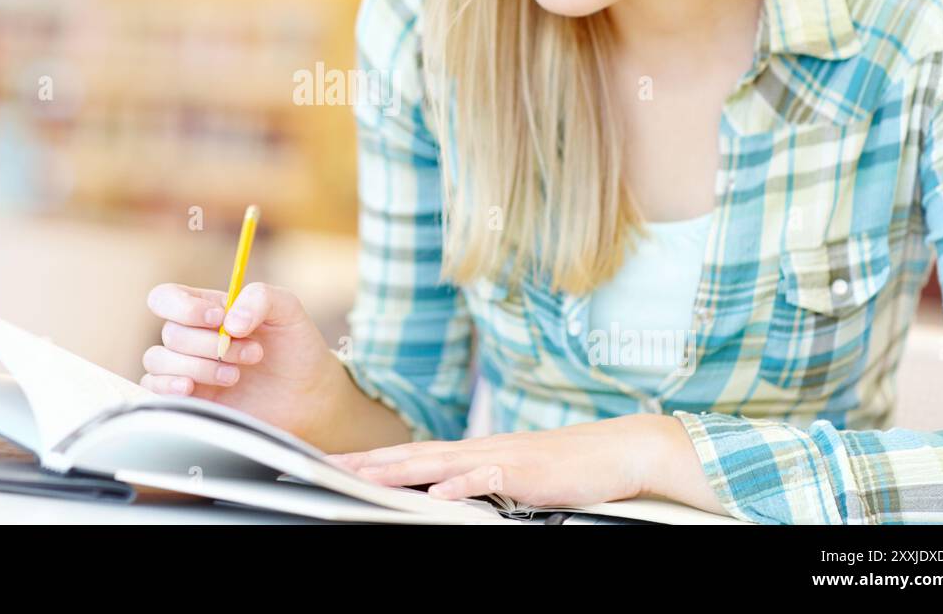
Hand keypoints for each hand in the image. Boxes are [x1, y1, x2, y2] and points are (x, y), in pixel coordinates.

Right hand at [141, 281, 338, 437]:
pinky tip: (193, 389)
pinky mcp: (187, 399)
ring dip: (198, 367)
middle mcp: (192, 337)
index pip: (166, 298)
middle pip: (170, 333)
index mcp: (207, 309)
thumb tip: (228, 322)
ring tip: (236, 376)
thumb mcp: (287, 310)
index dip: (184, 307)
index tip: (219, 319)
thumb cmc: (295, 347)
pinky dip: (167, 386)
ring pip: (158, 360)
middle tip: (253, 354)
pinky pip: (153, 388)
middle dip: (211, 345)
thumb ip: (260, 298)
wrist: (308, 396)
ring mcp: (186, 368)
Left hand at [323, 413, 674, 507]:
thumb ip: (475, 482)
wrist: (614, 450)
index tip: (334, 464)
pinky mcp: (524, 470)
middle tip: (328, 467)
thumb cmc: (563, 468)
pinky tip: (437, 491)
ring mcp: (499, 457)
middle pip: (412, 455)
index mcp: (471, 452)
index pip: (410, 455)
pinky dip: (461, 483)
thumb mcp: (510, 477)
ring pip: (439, 461)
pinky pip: (488, 477)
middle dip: (368, 462)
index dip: (371, 459)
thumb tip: (440, 492)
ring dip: (398, 470)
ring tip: (363, 477)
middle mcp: (478, 449)